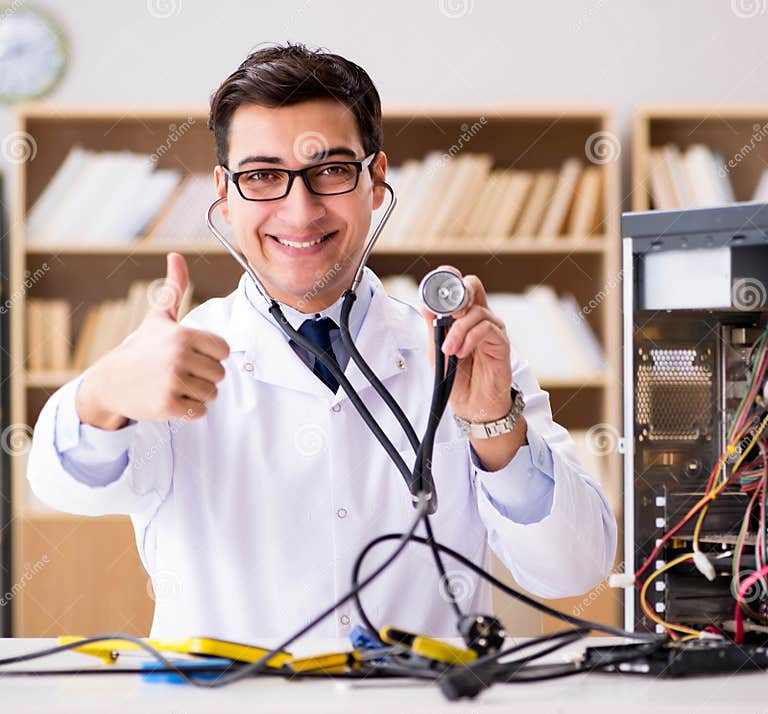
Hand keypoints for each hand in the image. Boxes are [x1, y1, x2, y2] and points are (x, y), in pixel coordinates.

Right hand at [76, 253, 229, 428]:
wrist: (110, 381)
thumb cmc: (142, 348)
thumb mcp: (159, 318)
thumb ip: (174, 289)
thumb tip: (176, 256)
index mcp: (184, 335)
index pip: (224, 351)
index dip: (210, 356)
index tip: (190, 355)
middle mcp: (180, 357)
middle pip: (219, 375)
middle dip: (203, 377)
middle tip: (178, 372)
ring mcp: (174, 382)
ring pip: (211, 394)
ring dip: (196, 394)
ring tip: (173, 385)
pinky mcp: (168, 405)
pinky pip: (199, 412)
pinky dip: (188, 410)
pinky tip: (169, 399)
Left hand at [421, 266, 525, 470]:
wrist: (471, 406)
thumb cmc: (456, 379)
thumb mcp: (436, 351)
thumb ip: (433, 328)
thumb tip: (426, 305)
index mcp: (462, 316)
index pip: (459, 287)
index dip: (449, 279)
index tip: (435, 283)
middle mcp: (479, 318)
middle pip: (474, 286)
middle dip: (458, 294)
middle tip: (446, 312)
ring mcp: (492, 328)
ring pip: (477, 311)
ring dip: (458, 330)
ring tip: (449, 350)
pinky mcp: (501, 343)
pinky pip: (487, 329)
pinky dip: (470, 338)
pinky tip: (461, 352)